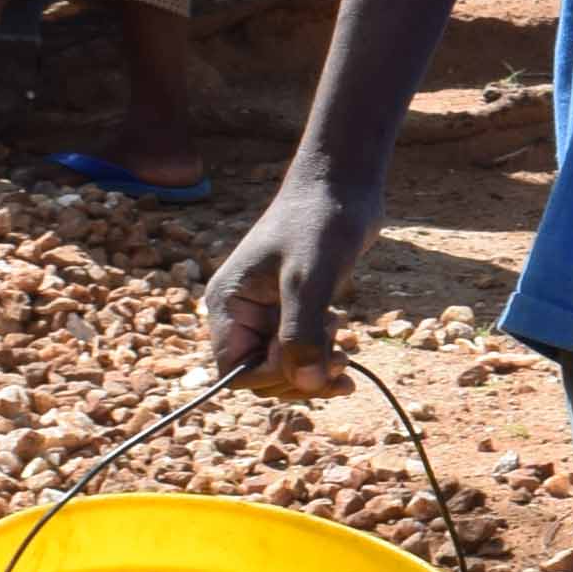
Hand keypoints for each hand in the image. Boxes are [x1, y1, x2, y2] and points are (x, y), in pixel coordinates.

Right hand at [200, 158, 377, 389]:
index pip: (234, 371)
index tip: (311, 359)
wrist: (341, 186)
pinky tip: (346, 350)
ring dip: (314, 370)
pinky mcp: (293, 310)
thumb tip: (308, 385)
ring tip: (345, 351)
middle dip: (299, 377)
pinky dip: (322, 359)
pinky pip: (302, 353)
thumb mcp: (309, 279)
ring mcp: (267, 313)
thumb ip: (304, 333)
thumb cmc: (319, 223)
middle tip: (339, 358)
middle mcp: (240, 313)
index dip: (272, 376)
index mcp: (227, 304)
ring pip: (285, 368)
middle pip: (260, 376)